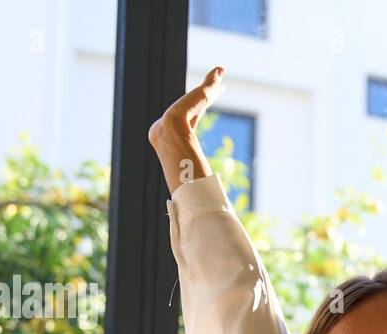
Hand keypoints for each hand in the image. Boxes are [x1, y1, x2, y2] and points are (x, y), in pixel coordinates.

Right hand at [148, 66, 224, 193]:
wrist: (176, 163)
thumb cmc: (186, 182)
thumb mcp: (198, 184)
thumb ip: (204, 189)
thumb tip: (214, 207)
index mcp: (169, 144)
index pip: (187, 125)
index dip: (197, 116)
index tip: (203, 110)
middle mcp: (166, 128)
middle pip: (192, 109)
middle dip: (204, 97)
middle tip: (219, 87)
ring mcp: (173, 118)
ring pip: (196, 99)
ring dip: (209, 88)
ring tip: (221, 75)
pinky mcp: (183, 108)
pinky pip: (201, 93)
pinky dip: (211, 84)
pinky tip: (221, 73)